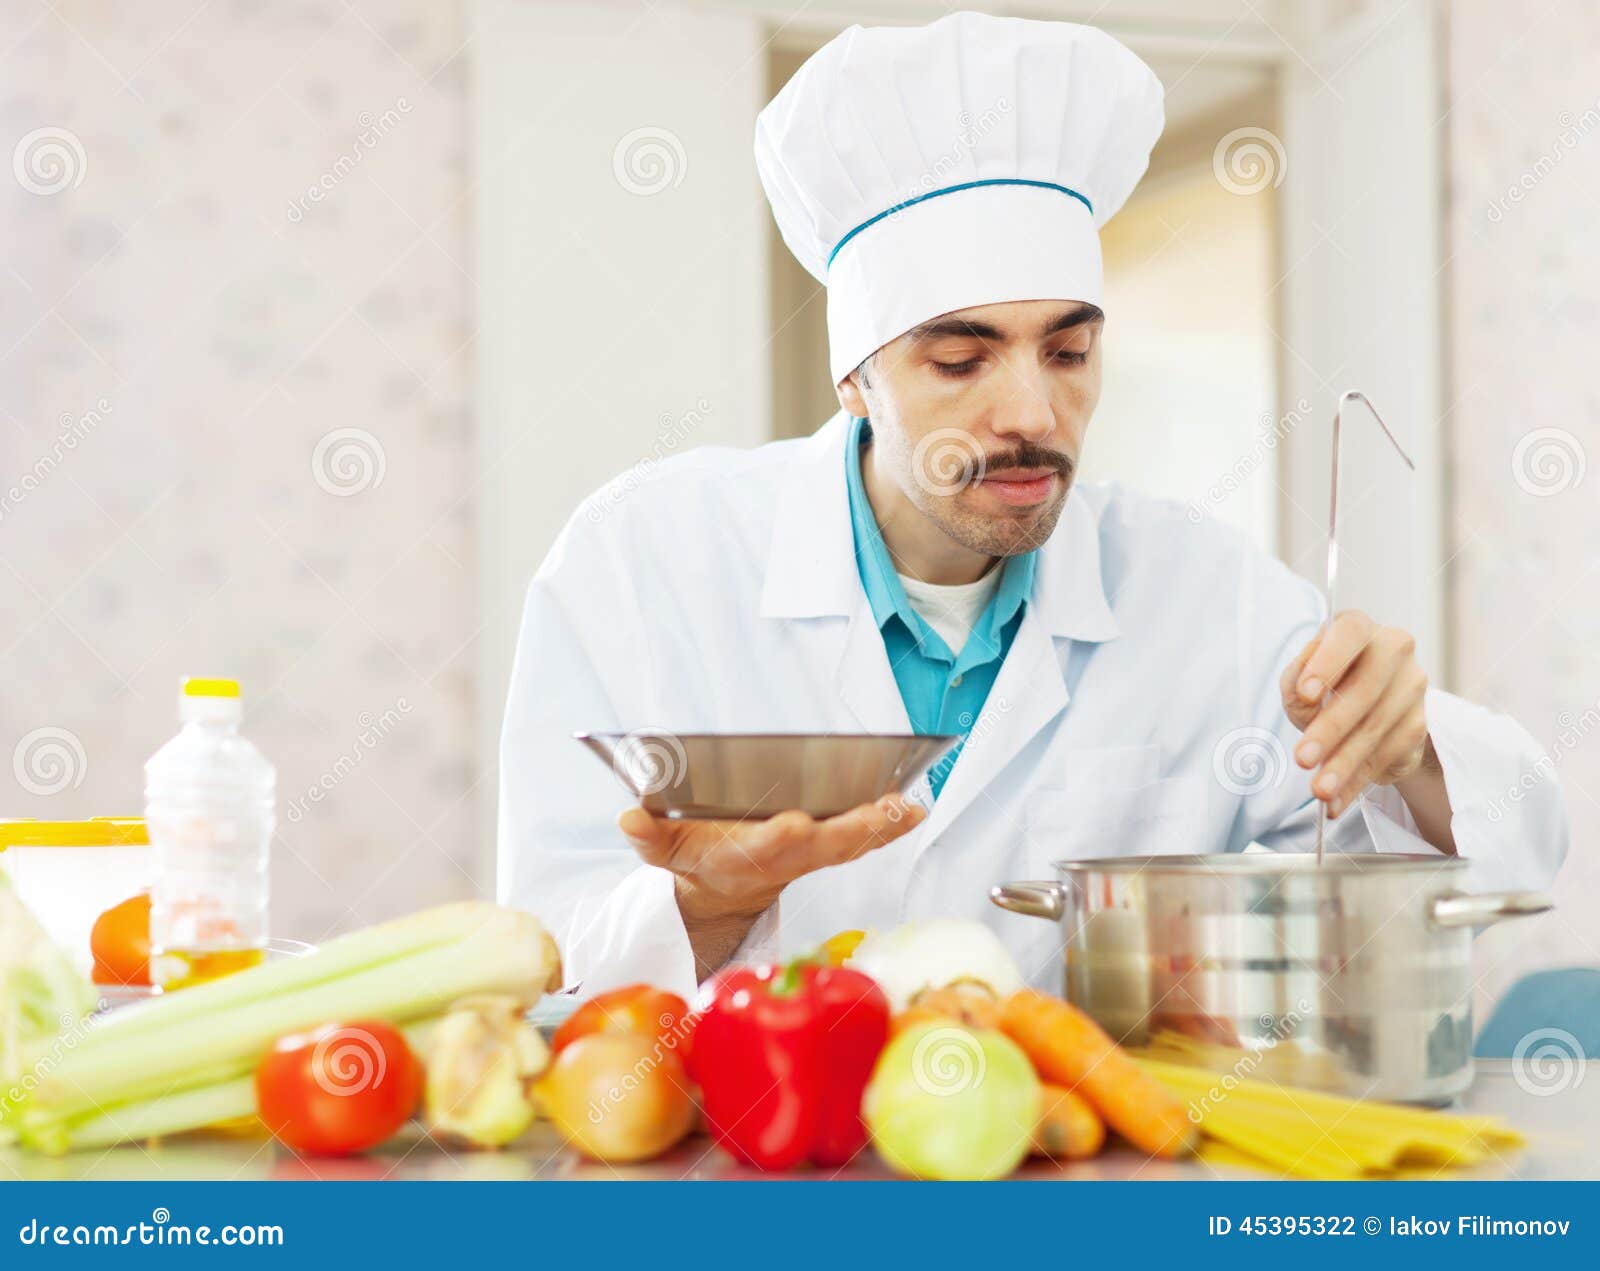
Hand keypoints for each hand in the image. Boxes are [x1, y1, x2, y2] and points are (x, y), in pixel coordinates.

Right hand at [618, 796, 926, 924]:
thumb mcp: (664, 848)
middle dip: (853, 830)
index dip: (779, 837)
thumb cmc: (697, 858)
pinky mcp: (830, 846)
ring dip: (882, 827)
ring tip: (909, 807)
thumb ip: (649, 834)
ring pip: (853, 843)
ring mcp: (813, 854)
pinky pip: (866, 837)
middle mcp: (785, 858)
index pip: (764, 847)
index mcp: (746, 856)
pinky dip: (891, 825)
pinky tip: (916, 808)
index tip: (794, 824)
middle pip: (823, 846)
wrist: (723, 887)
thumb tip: (627, 818)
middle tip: (882, 811)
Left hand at [1280, 610, 1430, 817]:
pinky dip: (1358, 782)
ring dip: (1345, 764)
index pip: (1349, 633)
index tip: (1305, 693)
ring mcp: (1413, 687)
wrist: (1362, 709)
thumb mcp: (1298, 682)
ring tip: (1319, 790)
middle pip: (1366, 689)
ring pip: (1378, 728)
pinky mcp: (1420, 724)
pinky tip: (1337, 800)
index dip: (1328, 662)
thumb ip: (1295, 681)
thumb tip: (1303, 692)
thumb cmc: (1324, 686)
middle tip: (1302, 759)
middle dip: (1331, 729)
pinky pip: (1388, 756)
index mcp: (1358, 629)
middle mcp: (1394, 650)